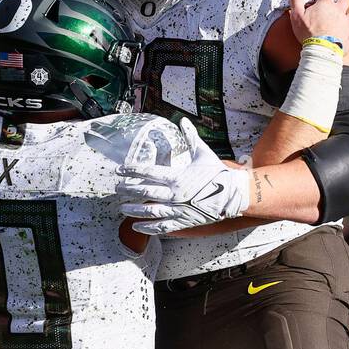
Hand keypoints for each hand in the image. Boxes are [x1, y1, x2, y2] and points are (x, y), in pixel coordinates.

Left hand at [114, 117, 250, 234]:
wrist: (232, 195)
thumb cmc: (216, 173)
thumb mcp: (203, 153)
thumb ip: (190, 137)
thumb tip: (183, 120)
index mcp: (177, 177)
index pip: (148, 173)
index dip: (132, 171)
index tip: (119, 170)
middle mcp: (174, 195)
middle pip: (145, 193)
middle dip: (128, 191)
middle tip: (116, 189)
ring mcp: (178, 210)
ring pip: (150, 211)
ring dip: (134, 210)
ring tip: (122, 208)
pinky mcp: (183, 222)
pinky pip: (162, 227)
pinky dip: (148, 228)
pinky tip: (136, 226)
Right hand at [288, 0, 348, 56]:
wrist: (322, 52)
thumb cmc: (308, 33)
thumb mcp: (297, 16)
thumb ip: (296, 1)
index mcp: (326, 4)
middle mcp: (339, 11)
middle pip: (345, 0)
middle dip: (341, 1)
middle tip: (335, 7)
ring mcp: (346, 24)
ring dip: (345, 19)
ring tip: (338, 25)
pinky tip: (345, 38)